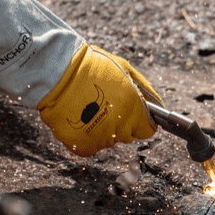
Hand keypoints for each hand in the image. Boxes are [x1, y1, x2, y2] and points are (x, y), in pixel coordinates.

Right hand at [37, 44, 162, 156]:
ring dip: (101, 129)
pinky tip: (78, 118)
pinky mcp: (82, 146)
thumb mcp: (126, 70)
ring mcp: (101, 139)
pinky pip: (88, 146)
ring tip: (87, 108)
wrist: (58, 73)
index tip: (131, 113)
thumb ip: (144, 90)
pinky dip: (84, 136)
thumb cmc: (92, 67)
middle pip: (127, 135)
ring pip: (107, 141)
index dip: (140, 121)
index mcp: (134, 111)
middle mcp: (120, 128)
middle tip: (104, 105)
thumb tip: (156, 105)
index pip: (147, 130)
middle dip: (120, 123)